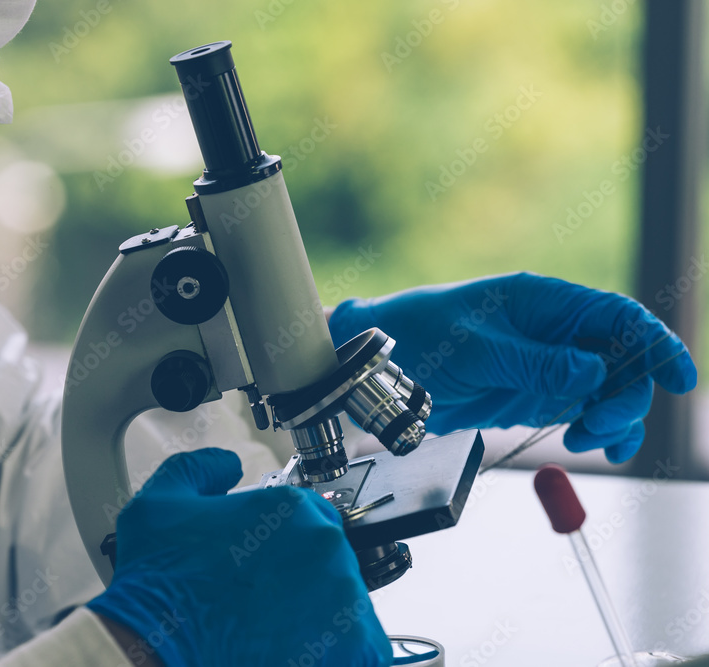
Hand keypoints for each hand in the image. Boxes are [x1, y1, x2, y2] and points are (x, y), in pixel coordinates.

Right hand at [87, 448, 391, 666]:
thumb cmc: (160, 583)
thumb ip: (200, 469)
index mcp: (292, 508)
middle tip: (262, 601)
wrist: (156, 650)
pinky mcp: (353, 648)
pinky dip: (334, 652)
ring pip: (345, 602)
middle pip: (330, 558)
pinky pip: (362, 648)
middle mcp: (325, 546)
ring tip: (273, 631)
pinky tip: (292, 652)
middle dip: (301, 578)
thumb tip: (227, 465)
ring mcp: (343, 598)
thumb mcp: (160, 501)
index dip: (285, 542)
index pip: (312, 516)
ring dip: (317, 615)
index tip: (265, 566)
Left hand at [328, 272, 696, 462]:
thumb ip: (537, 363)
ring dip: (612, 418)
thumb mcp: (478, 348)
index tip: (679, 377)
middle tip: (597, 425)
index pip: (619, 317)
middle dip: (625, 395)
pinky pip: (584, 412)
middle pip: (623, 360)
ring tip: (585, 439)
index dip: (655, 344)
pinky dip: (599, 431)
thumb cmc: (422, 336)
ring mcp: (550, 366)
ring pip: (608, 391)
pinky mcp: (536, 396)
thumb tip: (594, 373)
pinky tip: (597, 446)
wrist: (383, 369)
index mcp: (546, 303)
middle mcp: (556, 332)